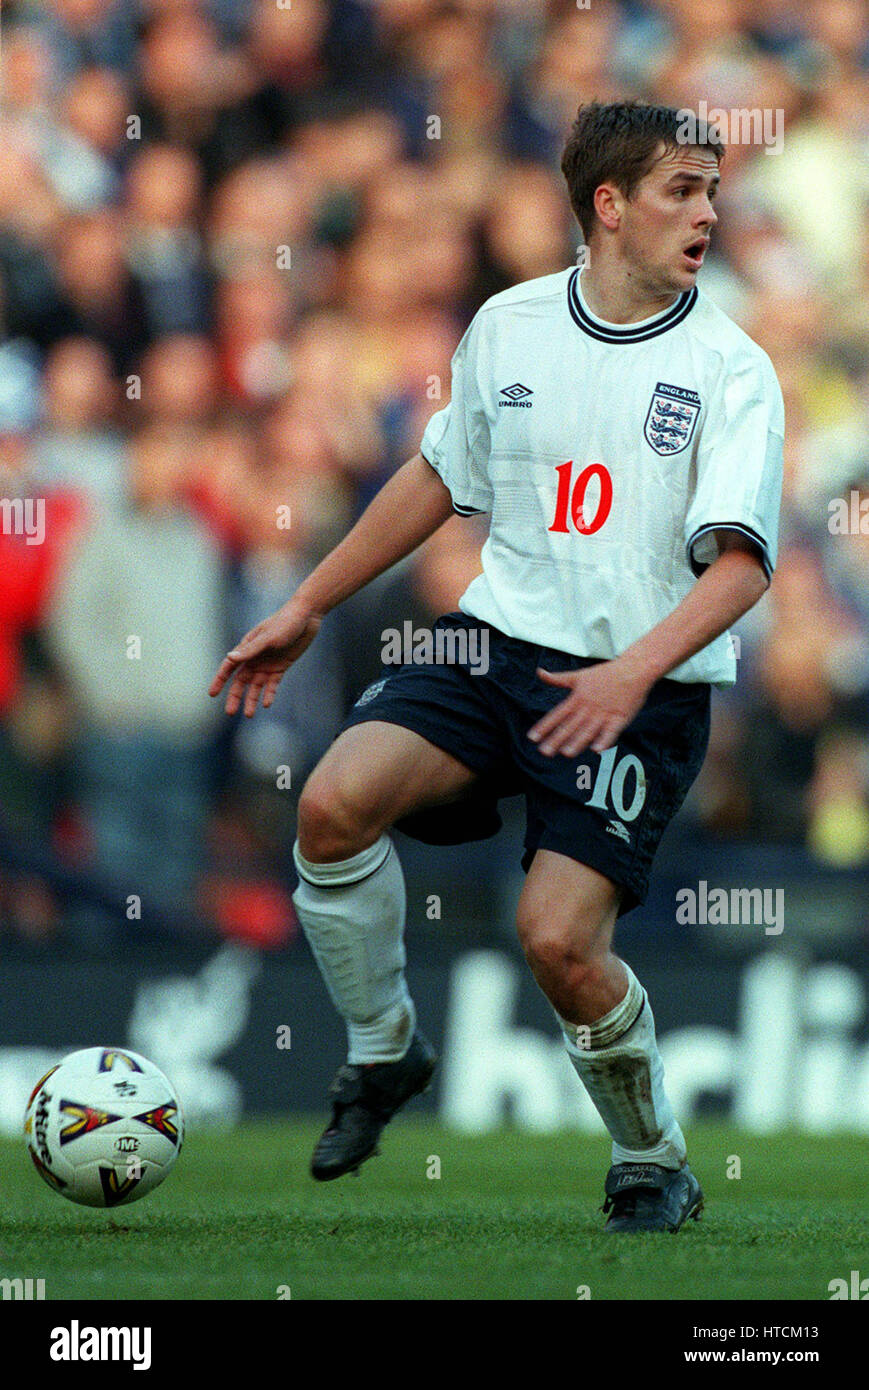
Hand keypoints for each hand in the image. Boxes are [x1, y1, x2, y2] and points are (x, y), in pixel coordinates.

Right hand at [209, 600, 321, 717]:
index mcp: (247, 648)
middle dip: (235, 696)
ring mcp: (267, 663)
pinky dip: (269, 694)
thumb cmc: (285, 622)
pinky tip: (266, 704)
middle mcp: (255, 658)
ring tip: (249, 715)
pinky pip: (272, 684)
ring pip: (256, 685)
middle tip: (230, 712)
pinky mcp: (281, 666)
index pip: (229, 667)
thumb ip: (250, 649)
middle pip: (241, 681)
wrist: (306, 617)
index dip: (219, 680)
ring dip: (252, 699)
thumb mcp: (268, 637)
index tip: (212, 694)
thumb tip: (230, 658)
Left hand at [528, 657, 650, 757]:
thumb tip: (539, 672)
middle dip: (556, 739)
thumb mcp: (578, 675)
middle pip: (570, 725)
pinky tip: (597, 750)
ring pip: (588, 730)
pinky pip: (611, 731)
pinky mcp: (620, 717)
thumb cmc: (605, 674)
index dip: (544, 727)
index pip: (557, 715)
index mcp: (577, 698)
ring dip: (577, 742)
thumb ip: (558, 679)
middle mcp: (588, 707)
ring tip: (566, 753)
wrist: (633, 669)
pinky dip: (604, 740)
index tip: (532, 738)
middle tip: (544, 752)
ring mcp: (604, 713)